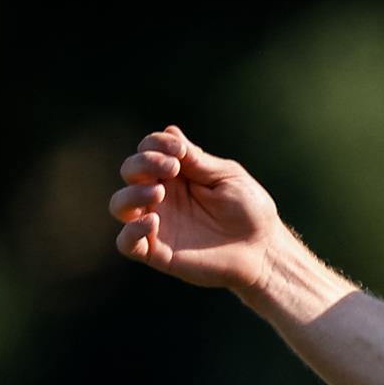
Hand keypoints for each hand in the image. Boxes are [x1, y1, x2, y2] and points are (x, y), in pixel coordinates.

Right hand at [110, 125, 282, 290]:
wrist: (263, 249)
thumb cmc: (250, 209)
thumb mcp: (226, 176)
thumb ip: (197, 160)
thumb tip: (170, 131)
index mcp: (178, 174)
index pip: (148, 150)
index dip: (155, 144)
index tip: (179, 150)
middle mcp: (163, 196)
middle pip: (130, 171)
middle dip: (143, 162)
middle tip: (173, 166)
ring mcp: (158, 224)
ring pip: (120, 205)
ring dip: (132, 193)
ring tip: (159, 192)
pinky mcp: (158, 252)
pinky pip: (126, 243)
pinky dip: (131, 231)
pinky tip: (153, 221)